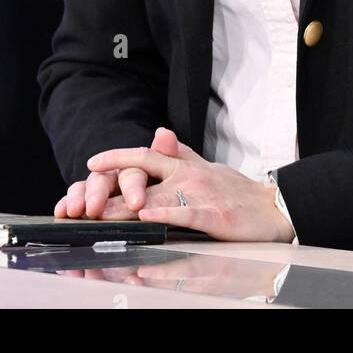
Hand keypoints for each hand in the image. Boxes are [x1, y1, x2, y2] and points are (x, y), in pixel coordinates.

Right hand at [53, 126, 175, 218]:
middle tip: (94, 209)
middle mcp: (115, 176)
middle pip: (103, 180)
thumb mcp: (175, 166)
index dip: (133, 188)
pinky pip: (73, 199)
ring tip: (74, 210)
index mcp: (136, 167)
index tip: (136, 203)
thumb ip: (169, 152)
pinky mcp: (86, 202)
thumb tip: (163, 132)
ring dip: (78, 198)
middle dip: (98, 194)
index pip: (132, 173)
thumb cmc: (168, 180)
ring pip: (85, 188)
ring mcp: (99, 189)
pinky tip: (60, 211)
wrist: (161, 193)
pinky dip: (65, 204)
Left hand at [87, 131, 294, 241]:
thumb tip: (159, 133)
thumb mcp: (204, 167)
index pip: (144, 156)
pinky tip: (144, 219)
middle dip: (109, 192)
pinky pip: (183, 216)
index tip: (91, 164)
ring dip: (125, 210)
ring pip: (156, 199)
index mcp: (184, 167)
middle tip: (81, 202)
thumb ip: (179, 153)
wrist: (271, 208)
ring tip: (99, 216)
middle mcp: (187, 178)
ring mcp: (199, 197)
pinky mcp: (213, 217)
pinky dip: (163, 216)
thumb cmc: (234, 191)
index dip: (117, 158)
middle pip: (141, 180)